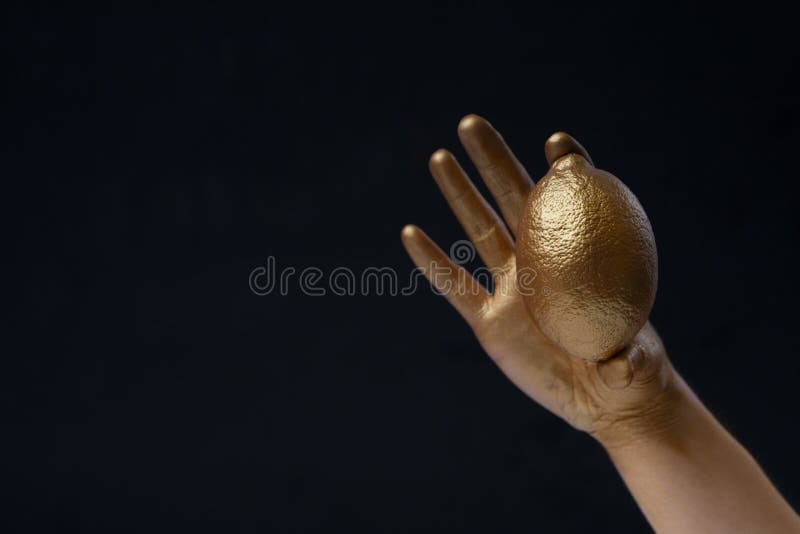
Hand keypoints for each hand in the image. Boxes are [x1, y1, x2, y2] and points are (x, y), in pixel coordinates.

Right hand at [401, 115, 677, 445]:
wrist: (605, 398)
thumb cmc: (632, 369)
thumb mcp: (636, 365)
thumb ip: (629, 360)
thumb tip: (621, 360)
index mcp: (580, 256)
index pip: (572, 200)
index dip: (564, 168)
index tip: (557, 143)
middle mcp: (541, 263)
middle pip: (512, 200)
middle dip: (493, 159)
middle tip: (471, 122)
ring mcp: (511, 290)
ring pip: (479, 229)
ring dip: (459, 193)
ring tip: (440, 156)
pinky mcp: (489, 321)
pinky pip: (454, 285)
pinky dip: (432, 260)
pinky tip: (410, 232)